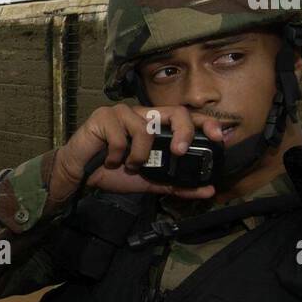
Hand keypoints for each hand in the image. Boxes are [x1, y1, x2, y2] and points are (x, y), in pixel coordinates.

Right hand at [49, 104, 225, 202]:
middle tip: (180, 152)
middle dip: (184, 130)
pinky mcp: (103, 116)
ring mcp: (123, 113)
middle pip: (174, 111)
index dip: (205, 122)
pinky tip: (111, 160)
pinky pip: (120, 135)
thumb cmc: (114, 172)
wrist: (81, 176)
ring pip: (146, 127)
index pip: (186, 116)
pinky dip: (118, 155)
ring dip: (140, 154)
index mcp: (156, 126)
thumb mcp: (151, 181)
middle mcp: (143, 115)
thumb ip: (178, 185)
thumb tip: (209, 190)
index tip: (219, 137)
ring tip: (129, 165)